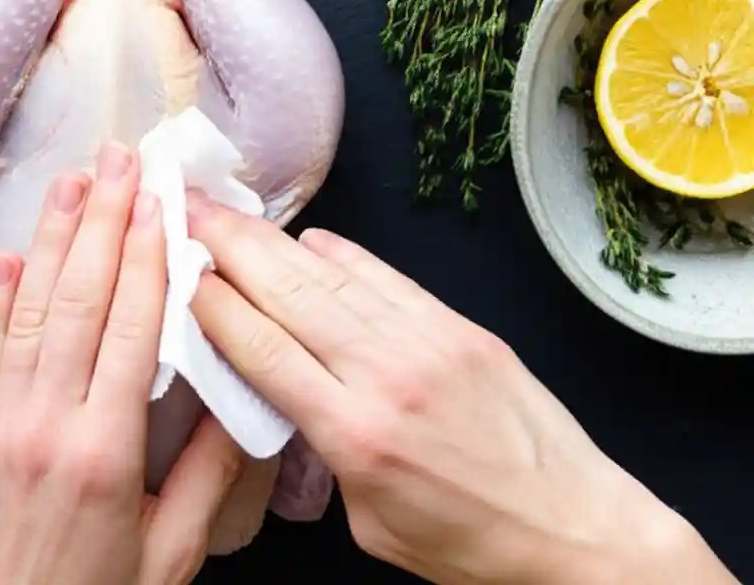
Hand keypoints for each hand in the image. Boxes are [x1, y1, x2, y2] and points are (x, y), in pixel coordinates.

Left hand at [0, 144, 244, 584]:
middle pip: (77, 300)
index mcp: (104, 452)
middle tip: (119, 161)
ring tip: (70, 183)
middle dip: (101, 221)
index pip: (131, 329)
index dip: (146, 258)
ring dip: (48, 240)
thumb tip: (239, 403)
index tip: (159, 203)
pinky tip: (2, 257)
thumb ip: (205, 477)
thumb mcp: (168, 556)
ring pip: (25, 311)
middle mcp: (44, 424)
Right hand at [186, 194, 737, 584]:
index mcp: (355, 432)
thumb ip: (321, 450)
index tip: (179, 271)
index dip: (213, 303)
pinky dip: (343, 255)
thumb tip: (289, 395)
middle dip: (229, 247)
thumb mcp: (368, 520)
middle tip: (189, 211)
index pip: (262, 347)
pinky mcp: (461, 329)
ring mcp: (429, 343)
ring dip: (274, 241)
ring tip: (232, 215)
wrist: (574, 532)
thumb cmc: (471, 544)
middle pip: (288, 293)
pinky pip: (387, 279)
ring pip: (332, 276)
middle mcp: (388, 374)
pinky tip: (309, 239)